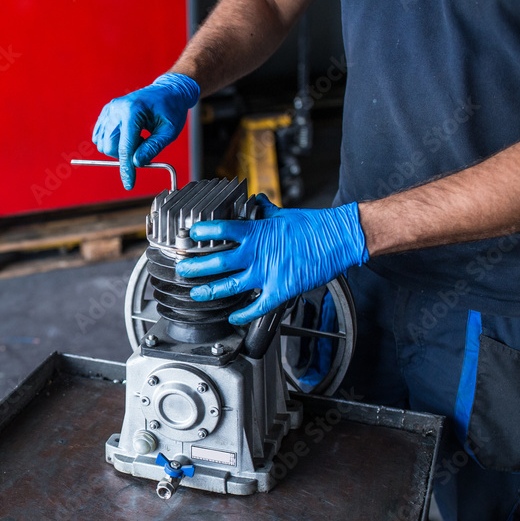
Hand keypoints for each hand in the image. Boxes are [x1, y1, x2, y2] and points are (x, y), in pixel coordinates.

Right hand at [93, 73, 199, 189]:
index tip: (129, 184)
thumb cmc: (171, 109)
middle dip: (125, 154)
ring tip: (138, 137)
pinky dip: (114, 142)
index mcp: (133, 110)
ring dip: (120, 148)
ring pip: (103, 143)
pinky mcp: (106, 113)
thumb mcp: (169, 131)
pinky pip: (101, 137)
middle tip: (144, 145)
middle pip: (110, 146)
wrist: (167, 91)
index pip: (126, 146)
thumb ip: (153, 147)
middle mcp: (116, 108)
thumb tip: (136, 163)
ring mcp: (109, 109)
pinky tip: (129, 135)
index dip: (127, 168)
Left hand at [175, 196, 369, 324]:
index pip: (223, 229)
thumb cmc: (314, 226)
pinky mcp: (280, 290)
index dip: (204, 231)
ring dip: (210, 291)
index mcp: (258, 232)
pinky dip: (243, 314)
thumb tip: (256, 202)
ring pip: (231, 285)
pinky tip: (233, 318)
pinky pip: (257, 306)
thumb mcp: (284, 214)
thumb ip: (265, 211)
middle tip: (181, 268)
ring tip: (195, 293)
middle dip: (196, 266)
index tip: (189, 233)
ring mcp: (268, 273)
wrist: (340, 239)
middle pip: (218, 261)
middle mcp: (258, 253)